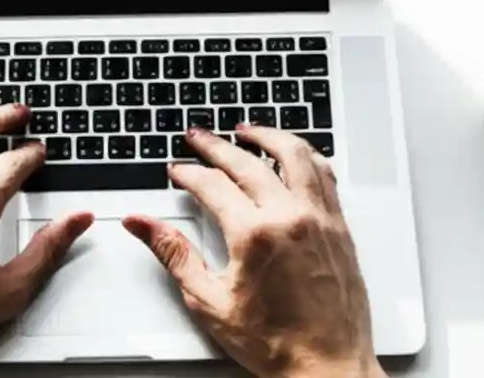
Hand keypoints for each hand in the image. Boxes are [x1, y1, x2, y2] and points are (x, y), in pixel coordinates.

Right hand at [124, 126, 382, 377]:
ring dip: (268, 136)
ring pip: (295, 155)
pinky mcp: (340, 227)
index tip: (177, 169)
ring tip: (248, 130)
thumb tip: (143, 225)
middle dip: (217, 145)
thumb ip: (174, 254)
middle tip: (198, 136)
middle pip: (248, 162)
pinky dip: (305, 156)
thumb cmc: (275, 344)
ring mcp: (319, 219)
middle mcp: (290, 217)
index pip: (212, 185)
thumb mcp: (208, 301)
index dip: (188, 173)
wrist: (328, 367)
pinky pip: (324, 175)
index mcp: (254, 234)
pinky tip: (294, 156)